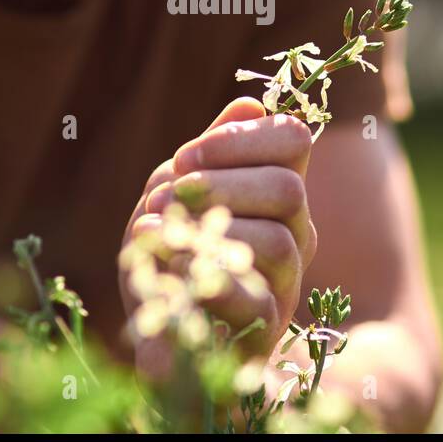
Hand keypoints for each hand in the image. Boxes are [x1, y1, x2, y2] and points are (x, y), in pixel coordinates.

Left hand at [119, 97, 316, 379]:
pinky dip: (200, 273)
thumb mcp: (177, 193)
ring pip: (279, 243)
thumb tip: (251, 103)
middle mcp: (294, 236)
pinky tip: (159, 260)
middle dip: (219, 183)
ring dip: (204, 228)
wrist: (152, 338)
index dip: (239, 138)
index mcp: (277, 195)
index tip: (185, 156)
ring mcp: (285, 287)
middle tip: (166, 192)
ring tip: (148, 230)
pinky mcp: (263, 335)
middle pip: (288, 189)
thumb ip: (212, 152)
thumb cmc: (165, 256)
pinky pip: (255, 301)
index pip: (293, 140)